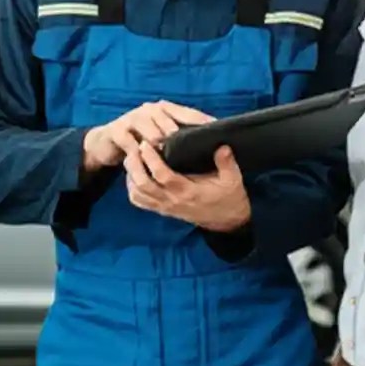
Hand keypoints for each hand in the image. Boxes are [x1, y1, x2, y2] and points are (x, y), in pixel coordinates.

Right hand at [82, 100, 213, 173]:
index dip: (201, 121)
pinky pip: (128, 140)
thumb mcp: (162, 135)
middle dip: (176, 130)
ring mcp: (133, 118)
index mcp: (166, 110)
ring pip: (147, 126)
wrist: (109, 142)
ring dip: (156, 138)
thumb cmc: (143, 140)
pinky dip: (135, 149)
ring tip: (165, 151)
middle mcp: (150, 110)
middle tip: (189, 145)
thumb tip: (213, 147)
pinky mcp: (118, 131)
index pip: (188, 113)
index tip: (216, 129)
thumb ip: (183, 137)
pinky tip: (142, 159)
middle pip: (167, 117)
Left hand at [125, 143, 250, 231]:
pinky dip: (132, 189)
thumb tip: (222, 145)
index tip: (147, 144)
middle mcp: (173, 200)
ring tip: (132, 158)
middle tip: (134, 147)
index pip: (163, 176)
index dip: (151, 159)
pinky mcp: (163, 210)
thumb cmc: (229, 198)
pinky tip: (134, 175)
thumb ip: (227, 163)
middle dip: (135, 165)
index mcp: (188, 191)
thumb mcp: (233, 180)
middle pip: (143, 184)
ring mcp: (166, 207)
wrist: (227, 222)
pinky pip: (141, 202)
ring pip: (138, 194)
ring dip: (131, 175)